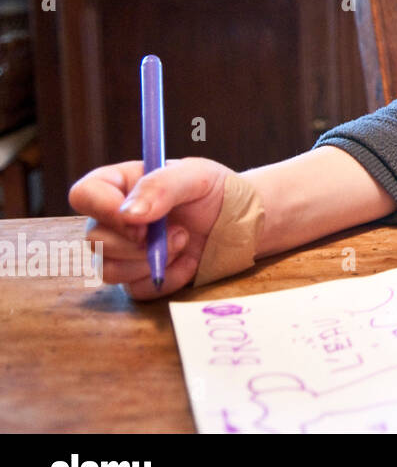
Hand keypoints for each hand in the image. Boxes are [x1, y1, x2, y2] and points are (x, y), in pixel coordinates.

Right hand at [70, 157, 234, 299]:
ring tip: (185, 242)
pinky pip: (137, 290)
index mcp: (121, 185)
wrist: (242, 224)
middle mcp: (115, 220)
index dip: (103, 210)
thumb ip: (161, 186)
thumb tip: (127, 214)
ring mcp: (125, 252)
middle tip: (179, 233)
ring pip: (108, 270)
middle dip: (137, 244)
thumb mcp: (198, 176)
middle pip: (93, 240)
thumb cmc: (218, 192)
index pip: (84, 195)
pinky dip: (167, 279)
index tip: (140, 222)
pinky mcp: (141, 278)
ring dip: (152, 261)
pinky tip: (190, 262)